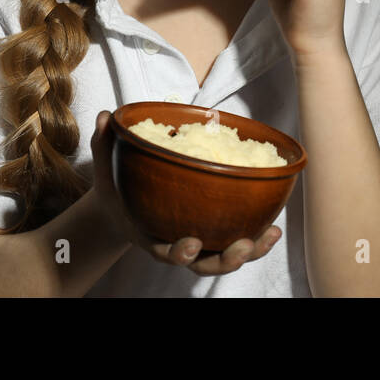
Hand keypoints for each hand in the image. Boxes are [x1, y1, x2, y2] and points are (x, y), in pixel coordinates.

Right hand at [89, 111, 280, 274]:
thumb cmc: (115, 187)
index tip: (192, 243)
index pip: (164, 252)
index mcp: (149, 236)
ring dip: (250, 252)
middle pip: (203, 264)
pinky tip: (274, 227)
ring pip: (225, 258)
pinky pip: (237, 242)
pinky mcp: (213, 235)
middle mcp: (175, 246)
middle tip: (242, 245)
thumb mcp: (105, 168)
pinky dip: (257, 239)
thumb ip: (104, 144)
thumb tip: (105, 115)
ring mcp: (197, 244)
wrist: (123, 206)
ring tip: (270, 235)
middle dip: (225, 260)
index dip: (179, 252)